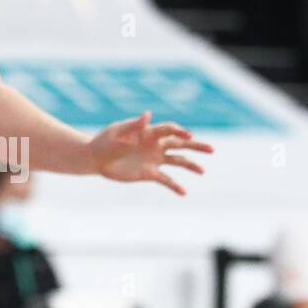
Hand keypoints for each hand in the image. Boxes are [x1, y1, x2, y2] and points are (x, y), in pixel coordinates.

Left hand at [89, 111, 213, 194]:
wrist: (95, 158)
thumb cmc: (105, 141)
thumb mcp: (118, 132)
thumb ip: (134, 125)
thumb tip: (148, 114)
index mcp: (148, 132)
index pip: (169, 130)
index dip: (180, 131)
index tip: (188, 135)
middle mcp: (155, 145)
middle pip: (180, 144)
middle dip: (196, 146)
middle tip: (212, 149)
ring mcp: (153, 159)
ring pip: (177, 162)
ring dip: (190, 165)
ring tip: (202, 171)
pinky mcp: (148, 173)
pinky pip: (166, 180)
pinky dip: (175, 186)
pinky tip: (184, 192)